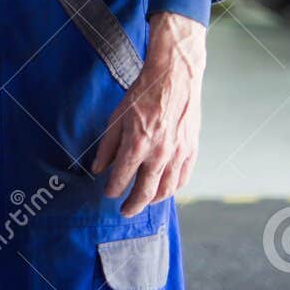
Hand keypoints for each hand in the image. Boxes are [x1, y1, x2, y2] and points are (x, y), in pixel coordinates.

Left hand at [92, 11, 205, 215]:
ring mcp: (178, 154)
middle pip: (145, 191)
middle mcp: (159, 154)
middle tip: (125, 211)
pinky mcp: (191, 150)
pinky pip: (183, 178)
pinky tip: (164, 189)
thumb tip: (98, 168)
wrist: (174, 78)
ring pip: (166, 189)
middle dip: (133, 205)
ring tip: (143, 202)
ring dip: (153, 200)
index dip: (113, 190)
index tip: (109, 193)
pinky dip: (172, 188)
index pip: (122, 178)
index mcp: (137, 145)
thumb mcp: (116, 117)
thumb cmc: (143, 94)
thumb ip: (107, 146)